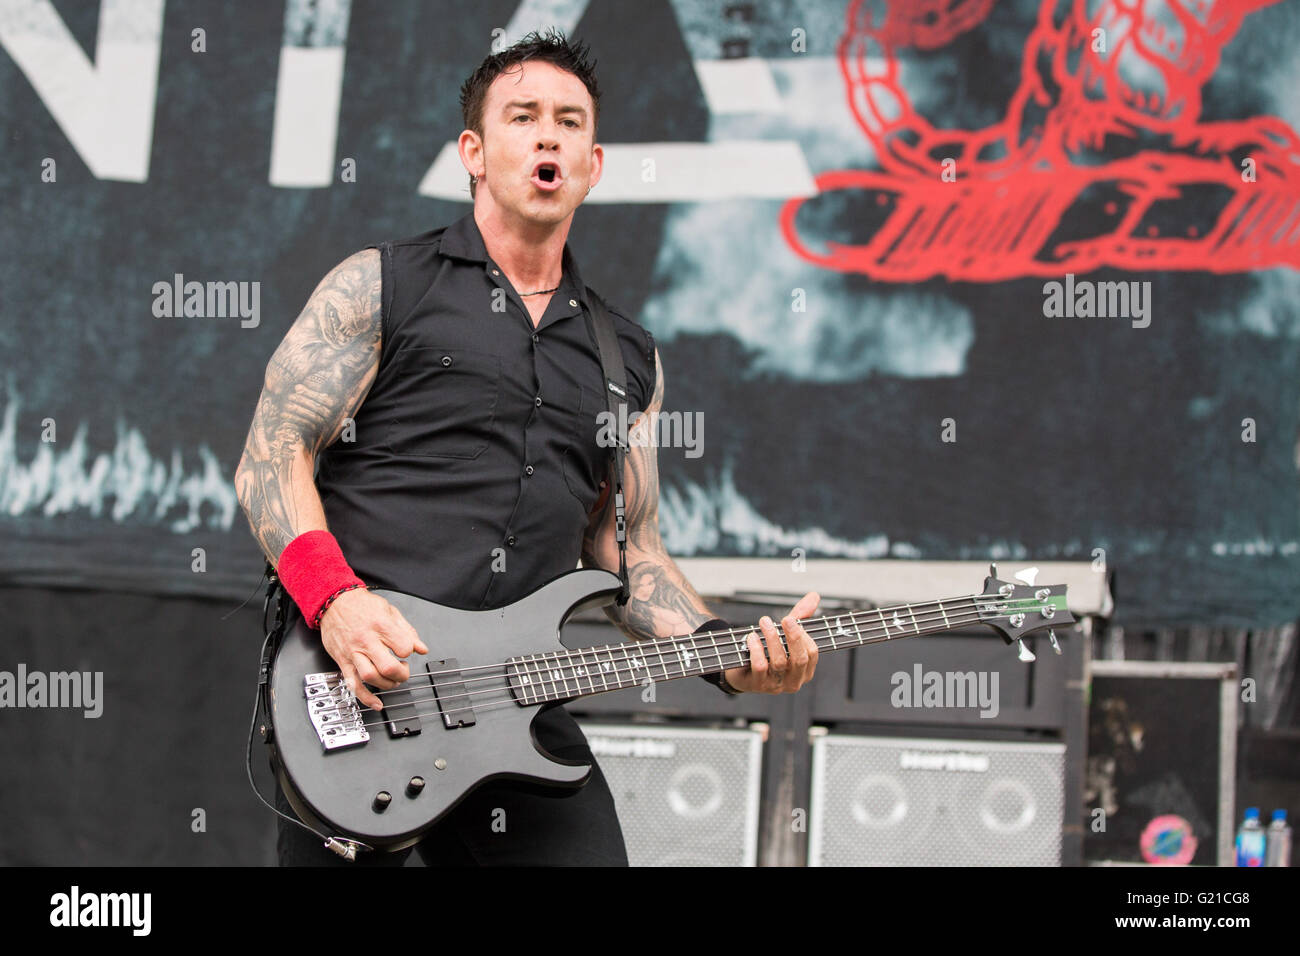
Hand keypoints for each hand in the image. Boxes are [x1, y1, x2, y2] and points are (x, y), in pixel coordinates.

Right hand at [318, 589, 427, 709]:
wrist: (333, 602)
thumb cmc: (361, 605)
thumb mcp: (390, 611)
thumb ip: (407, 631)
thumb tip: (421, 648)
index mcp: (380, 626)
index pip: (403, 648)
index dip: (409, 652)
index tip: (407, 650)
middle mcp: (366, 641)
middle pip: (388, 666)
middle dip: (401, 674)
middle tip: (403, 670)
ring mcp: (353, 652)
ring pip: (370, 677)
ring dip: (386, 684)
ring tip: (392, 681)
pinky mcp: (343, 661)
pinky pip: (352, 683)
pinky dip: (365, 697)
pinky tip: (376, 703)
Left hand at [724, 591, 819, 693]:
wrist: (740, 670)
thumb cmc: (768, 651)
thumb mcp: (785, 633)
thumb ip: (800, 616)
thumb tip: (814, 596)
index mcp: (805, 671)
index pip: (812, 653)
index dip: (803, 635)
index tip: (791, 619)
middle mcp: (793, 681)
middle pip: (799, 659)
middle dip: (793, 636)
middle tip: (786, 619)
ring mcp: (776, 685)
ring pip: (779, 662)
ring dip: (772, 638)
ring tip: (764, 622)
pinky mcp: (758, 684)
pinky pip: (760, 666)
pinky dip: (756, 649)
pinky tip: (752, 637)